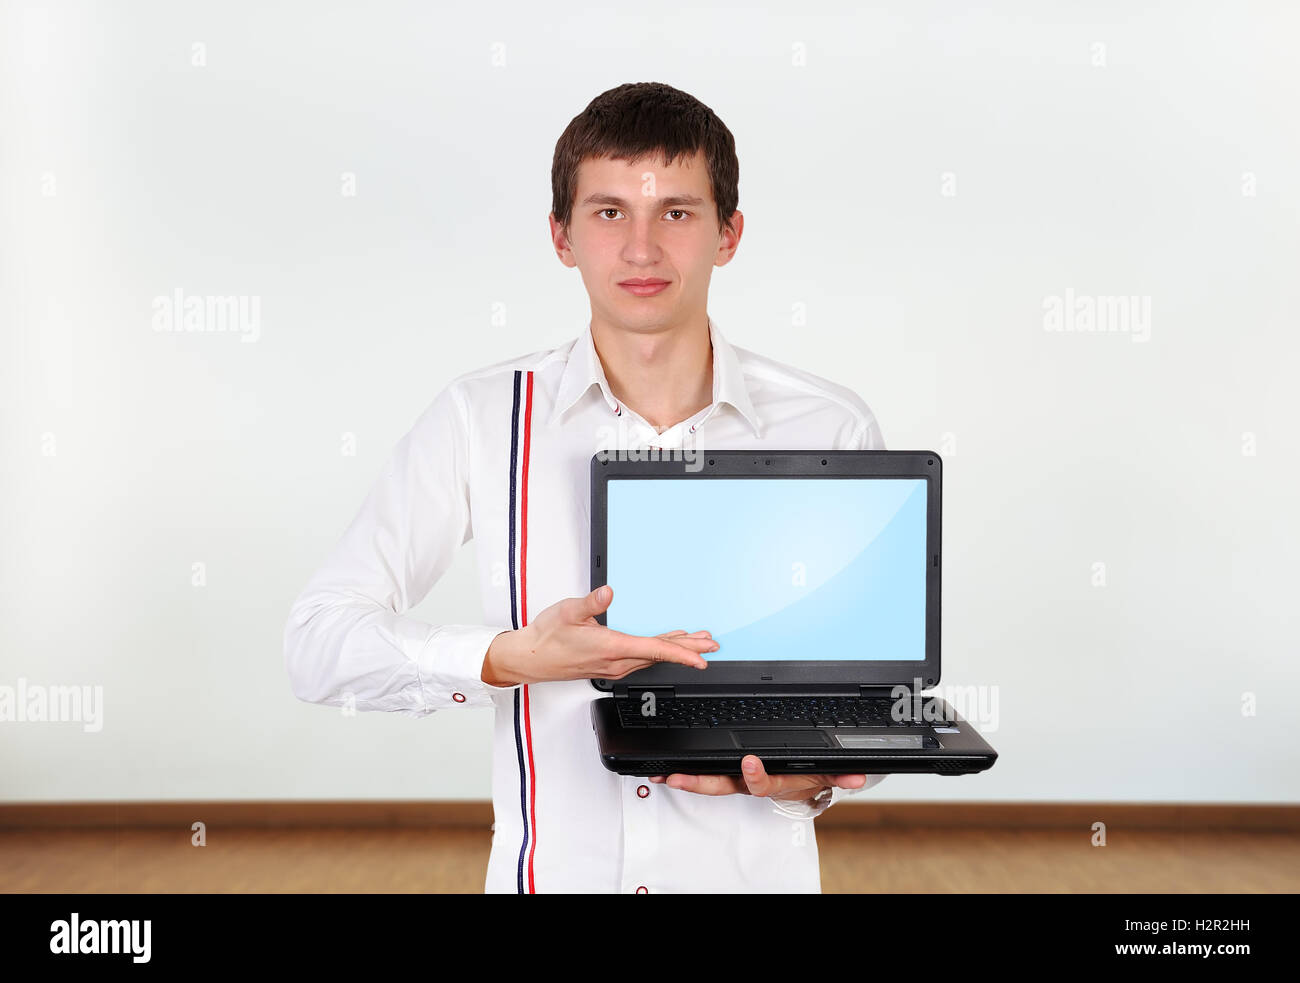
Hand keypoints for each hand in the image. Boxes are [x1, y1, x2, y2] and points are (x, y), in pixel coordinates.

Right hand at [481, 585, 716, 685]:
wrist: (531, 659)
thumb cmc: (547, 636)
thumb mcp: (567, 612)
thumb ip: (591, 602)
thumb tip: (608, 592)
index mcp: (611, 647)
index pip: (654, 650)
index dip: (681, 654)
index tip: (701, 658)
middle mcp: (617, 662)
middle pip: (660, 655)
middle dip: (689, 650)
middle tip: (712, 646)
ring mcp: (615, 667)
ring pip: (652, 658)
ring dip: (676, 650)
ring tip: (697, 644)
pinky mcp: (610, 666)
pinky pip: (642, 660)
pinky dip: (660, 652)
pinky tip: (666, 646)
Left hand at [649, 754, 867, 807]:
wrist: (800, 783)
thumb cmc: (807, 776)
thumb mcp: (824, 775)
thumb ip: (839, 775)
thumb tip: (858, 775)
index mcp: (773, 782)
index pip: (761, 782)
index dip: (755, 775)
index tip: (749, 762)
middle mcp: (749, 782)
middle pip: (721, 785)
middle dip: (698, 783)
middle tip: (677, 777)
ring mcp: (736, 778)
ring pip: (708, 780)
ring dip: (685, 778)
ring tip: (662, 774)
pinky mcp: (728, 771)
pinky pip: (705, 772)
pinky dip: (686, 772)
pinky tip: (665, 769)